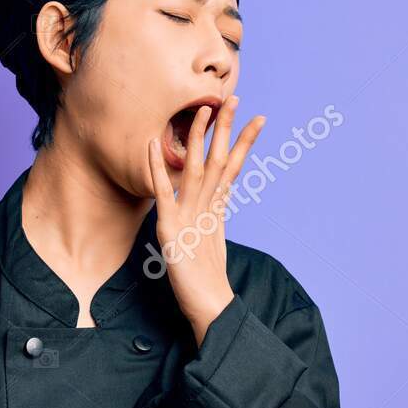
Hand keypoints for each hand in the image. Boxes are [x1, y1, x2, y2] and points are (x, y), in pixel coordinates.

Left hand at [146, 95, 266, 346]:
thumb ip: (209, 226)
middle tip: (233, 97)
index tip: (254, 119)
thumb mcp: (208, 248)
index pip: (231, 168)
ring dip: (198, 137)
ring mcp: (191, 216)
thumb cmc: (207, 284)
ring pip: (196, 168)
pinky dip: (157, 167)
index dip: (241, 143)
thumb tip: (211, 213)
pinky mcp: (172, 228)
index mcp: (217, 211)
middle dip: (226, 128)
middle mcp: (207, 208)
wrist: (210, 309)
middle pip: (218, 160)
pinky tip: (154, 143)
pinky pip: (162, 191)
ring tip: (204, 108)